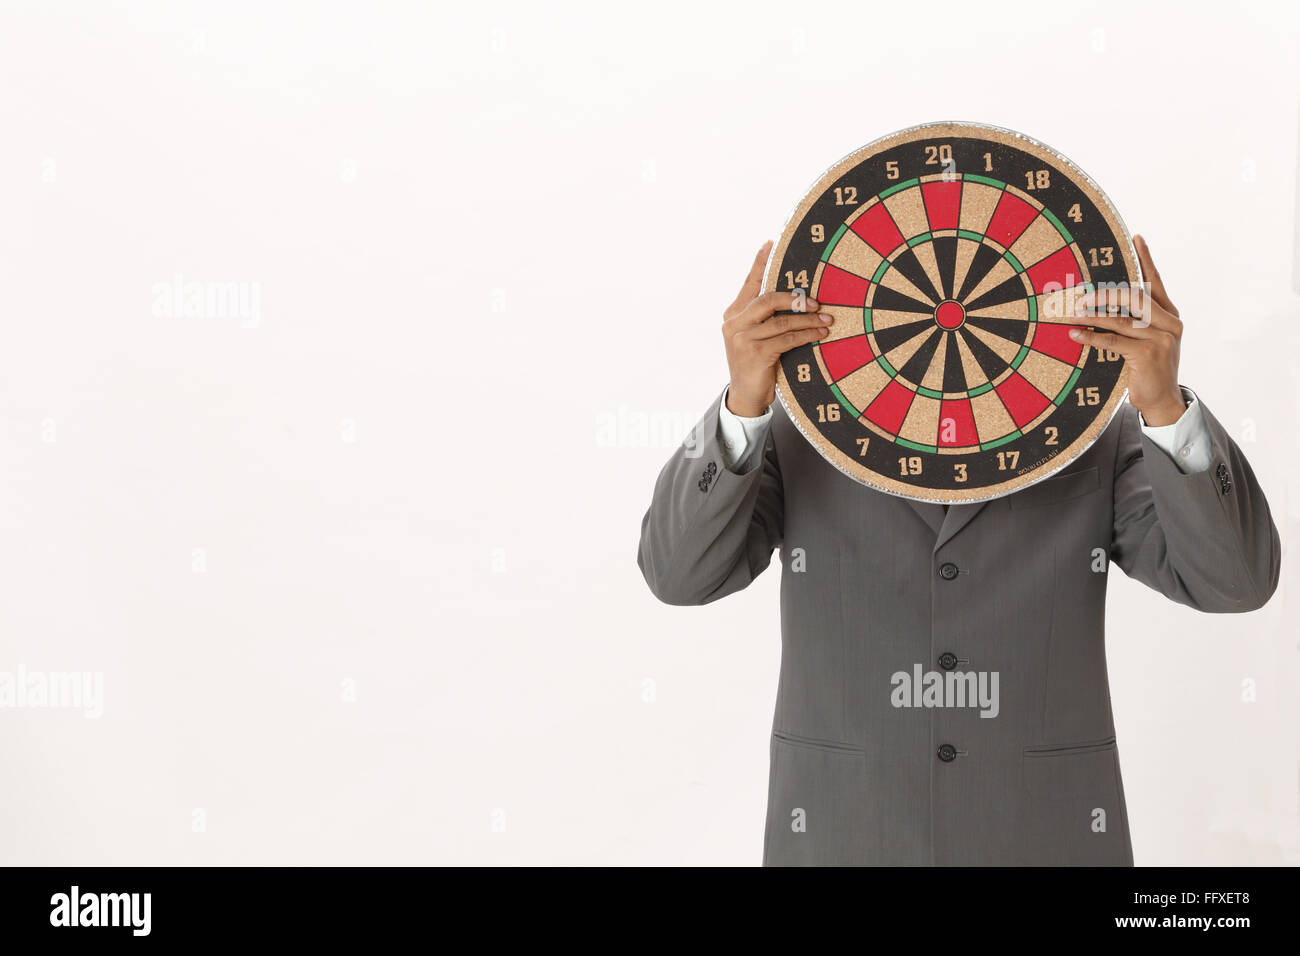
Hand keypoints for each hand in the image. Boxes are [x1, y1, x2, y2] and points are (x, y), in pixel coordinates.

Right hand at [722, 240, 832, 416]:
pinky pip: (787, 338)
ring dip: (809, 320)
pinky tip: (820, 334)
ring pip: (782, 320)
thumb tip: (795, 297)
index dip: (760, 262)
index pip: (749, 283)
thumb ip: (764, 318)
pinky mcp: (755, 353)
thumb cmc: (756, 364)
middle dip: (797, 299)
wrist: (745, 397)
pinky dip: (807, 335)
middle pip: (768, 298)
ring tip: (828, 320)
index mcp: (733, 314)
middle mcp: (734, 322)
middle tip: (819, 303)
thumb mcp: (755, 337)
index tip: (771, 242)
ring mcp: (743, 338)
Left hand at [1070, 234, 1186, 425]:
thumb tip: (1100, 302)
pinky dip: (1092, 337)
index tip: (1137, 237)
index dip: (1146, 259)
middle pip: (1135, 297)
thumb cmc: (1148, 369)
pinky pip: (1114, 341)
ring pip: (1122, 319)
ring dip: (1094, 314)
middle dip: (1106, 294)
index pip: (1156, 282)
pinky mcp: (1148, 355)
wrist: (1162, 400)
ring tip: (1073, 312)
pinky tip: (1075, 333)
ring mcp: (1161, 339)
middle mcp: (1169, 323)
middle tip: (1082, 295)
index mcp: (1169, 315)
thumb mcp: (1145, 340)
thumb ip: (1133, 321)